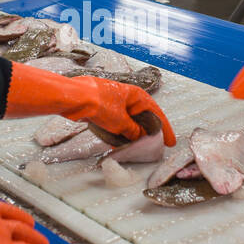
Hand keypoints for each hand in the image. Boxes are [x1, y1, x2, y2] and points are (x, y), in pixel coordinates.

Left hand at [6, 63, 175, 145]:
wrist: (73, 98)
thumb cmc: (98, 103)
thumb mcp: (120, 122)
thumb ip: (133, 131)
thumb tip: (139, 137)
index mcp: (136, 95)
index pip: (155, 112)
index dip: (164, 128)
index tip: (170, 141)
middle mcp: (126, 96)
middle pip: (142, 117)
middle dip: (147, 132)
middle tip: (154, 146)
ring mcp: (114, 102)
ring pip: (128, 121)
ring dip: (132, 134)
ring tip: (137, 148)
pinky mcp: (102, 108)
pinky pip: (115, 123)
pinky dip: (119, 133)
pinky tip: (119, 144)